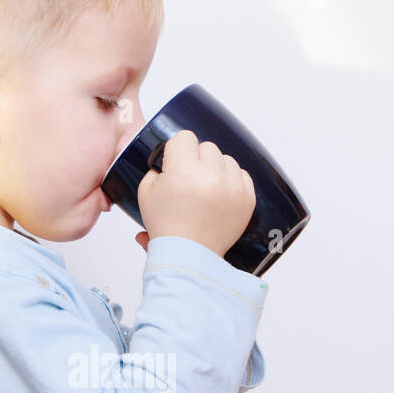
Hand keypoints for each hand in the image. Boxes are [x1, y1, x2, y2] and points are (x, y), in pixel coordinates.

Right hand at [136, 129, 255, 258]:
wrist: (188, 254)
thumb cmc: (167, 226)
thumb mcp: (146, 192)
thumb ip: (157, 168)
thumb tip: (170, 159)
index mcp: (183, 171)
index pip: (185, 137)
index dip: (176, 150)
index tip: (174, 162)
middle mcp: (211, 175)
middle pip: (206, 147)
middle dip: (195, 160)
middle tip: (188, 180)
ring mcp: (232, 186)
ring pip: (225, 159)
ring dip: (215, 169)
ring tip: (204, 188)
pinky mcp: (247, 198)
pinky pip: (242, 174)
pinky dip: (230, 181)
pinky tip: (218, 194)